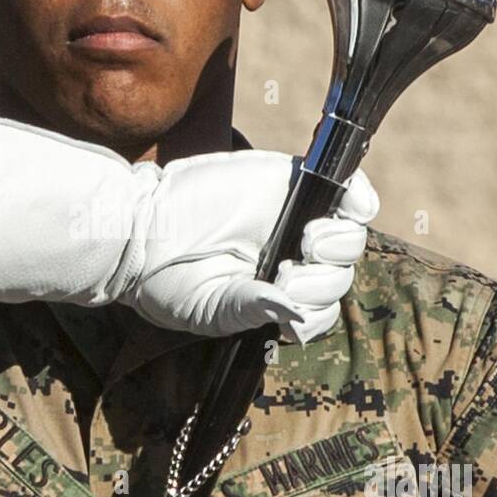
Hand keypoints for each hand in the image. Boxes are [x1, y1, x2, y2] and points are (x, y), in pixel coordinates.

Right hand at [0, 111, 378, 341]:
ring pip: (349, 239)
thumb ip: (254, 310)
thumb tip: (295, 315)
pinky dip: (357, 200)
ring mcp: (297, 218)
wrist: (139, 229)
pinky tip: (331, 211)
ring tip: (304, 240)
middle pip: (338, 274)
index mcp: (275, 294)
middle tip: (283, 271)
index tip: (279, 297)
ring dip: (335, 246)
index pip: (321, 309)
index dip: (314, 309)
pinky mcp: (295, 180)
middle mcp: (290, 258)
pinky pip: (352, 193)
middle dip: (321, 281)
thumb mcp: (213, 308)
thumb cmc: (167, 279)